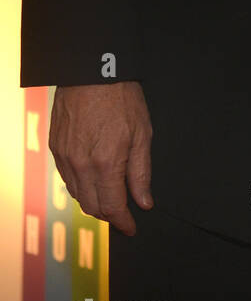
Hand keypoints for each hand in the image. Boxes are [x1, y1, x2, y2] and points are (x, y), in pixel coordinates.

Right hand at [49, 82, 153, 233]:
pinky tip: (93, 179)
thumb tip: (144, 202)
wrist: (92, 72)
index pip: (112, 207)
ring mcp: (65, 157)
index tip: (132, 227)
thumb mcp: (142, 133)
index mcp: (106, 163)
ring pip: (77, 195)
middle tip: (124, 212)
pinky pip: (67, 178)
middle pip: (92, 206)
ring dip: (94, 201)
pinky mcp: (56, 148)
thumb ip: (141, 172)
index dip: (123, 222)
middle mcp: (81, 165)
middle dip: (109, 214)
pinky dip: (81, 185)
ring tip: (110, 197)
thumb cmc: (121, 98)